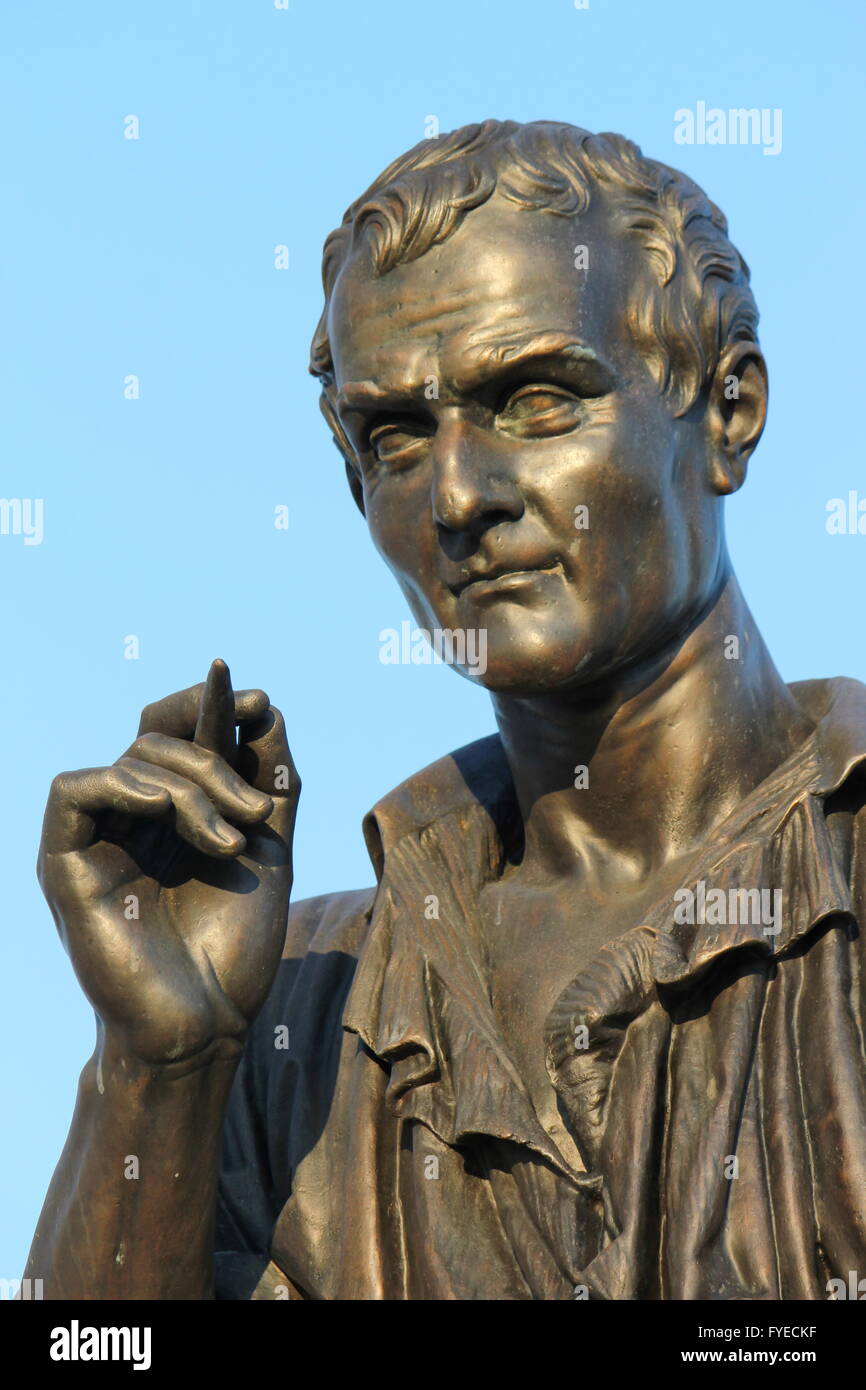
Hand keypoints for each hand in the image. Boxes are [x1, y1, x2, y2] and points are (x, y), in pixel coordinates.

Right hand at [37, 660, 298, 1064]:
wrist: (207, 1020)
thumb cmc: (235, 945)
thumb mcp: (269, 848)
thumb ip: (269, 779)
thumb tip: (264, 706)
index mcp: (173, 811)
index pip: (178, 731)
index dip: (212, 705)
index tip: (259, 701)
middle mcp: (130, 817)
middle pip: (155, 736)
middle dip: (213, 756)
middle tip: (255, 812)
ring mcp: (97, 837)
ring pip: (131, 761)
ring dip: (190, 787)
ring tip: (231, 842)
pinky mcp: (64, 863)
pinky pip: (74, 790)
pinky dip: (125, 784)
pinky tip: (167, 809)